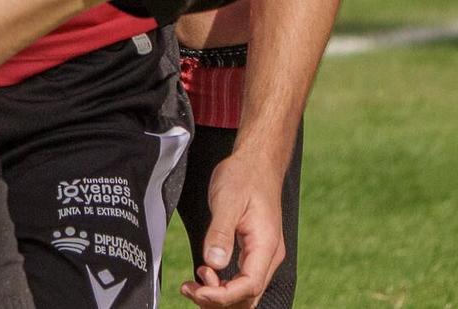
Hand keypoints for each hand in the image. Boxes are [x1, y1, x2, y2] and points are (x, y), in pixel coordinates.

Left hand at [180, 152, 286, 307]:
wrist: (256, 162)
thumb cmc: (244, 177)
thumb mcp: (227, 200)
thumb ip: (220, 232)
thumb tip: (213, 263)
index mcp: (265, 246)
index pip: (248, 286)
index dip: (222, 295)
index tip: (198, 290)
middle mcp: (268, 256)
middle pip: (247, 296)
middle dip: (218, 300)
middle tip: (189, 288)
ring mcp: (262, 255)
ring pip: (244, 292)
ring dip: (219, 295)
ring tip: (192, 284)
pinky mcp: (253, 252)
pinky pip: (241, 280)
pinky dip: (222, 285)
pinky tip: (204, 275)